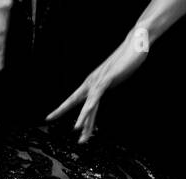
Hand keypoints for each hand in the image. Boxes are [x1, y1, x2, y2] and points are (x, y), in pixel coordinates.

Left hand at [46, 27, 151, 141]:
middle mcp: (93, 81)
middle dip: (60, 109)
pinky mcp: (109, 77)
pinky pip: (98, 94)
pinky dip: (92, 105)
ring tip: (77, 130)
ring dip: (83, 117)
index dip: (63, 107)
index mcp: (92, 82)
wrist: (137, 41)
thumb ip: (107, 84)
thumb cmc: (126, 59)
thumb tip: (102, 90)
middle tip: (47, 118)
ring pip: (88, 102)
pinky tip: (88, 112)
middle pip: (74, 98)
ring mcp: (100, 79)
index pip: (74, 98)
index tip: (51, 116)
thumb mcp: (114, 77)